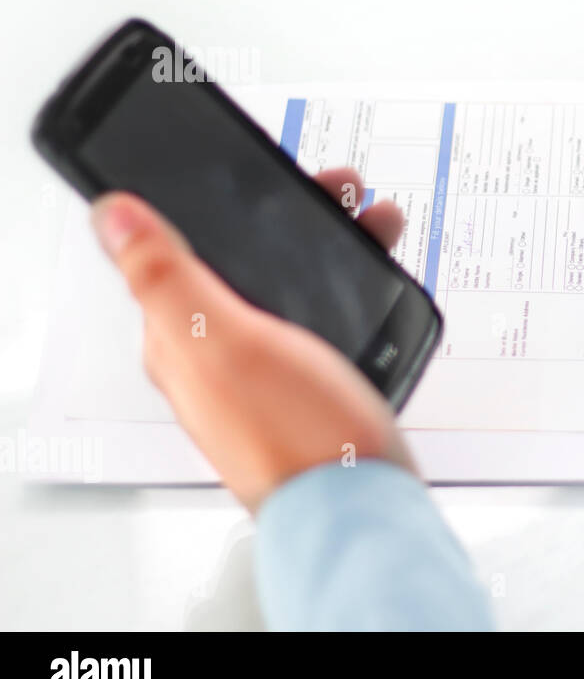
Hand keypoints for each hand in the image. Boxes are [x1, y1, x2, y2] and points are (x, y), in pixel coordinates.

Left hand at [91, 170, 413, 510]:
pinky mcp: (316, 387)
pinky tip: (375, 282)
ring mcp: (271, 373)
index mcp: (185, 341)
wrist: (364, 506)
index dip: (226, 204)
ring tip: (377, 225)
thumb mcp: (224, 341)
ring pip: (297, 287)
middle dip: (299, 220)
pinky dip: (352, 288)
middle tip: (342, 195)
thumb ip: (165, 275)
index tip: (274, 173)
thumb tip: (111, 214)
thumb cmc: (294, 435)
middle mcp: (222, 357)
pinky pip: (327, 320)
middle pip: (250, 264)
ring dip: (335, 248)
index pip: (187, 252)